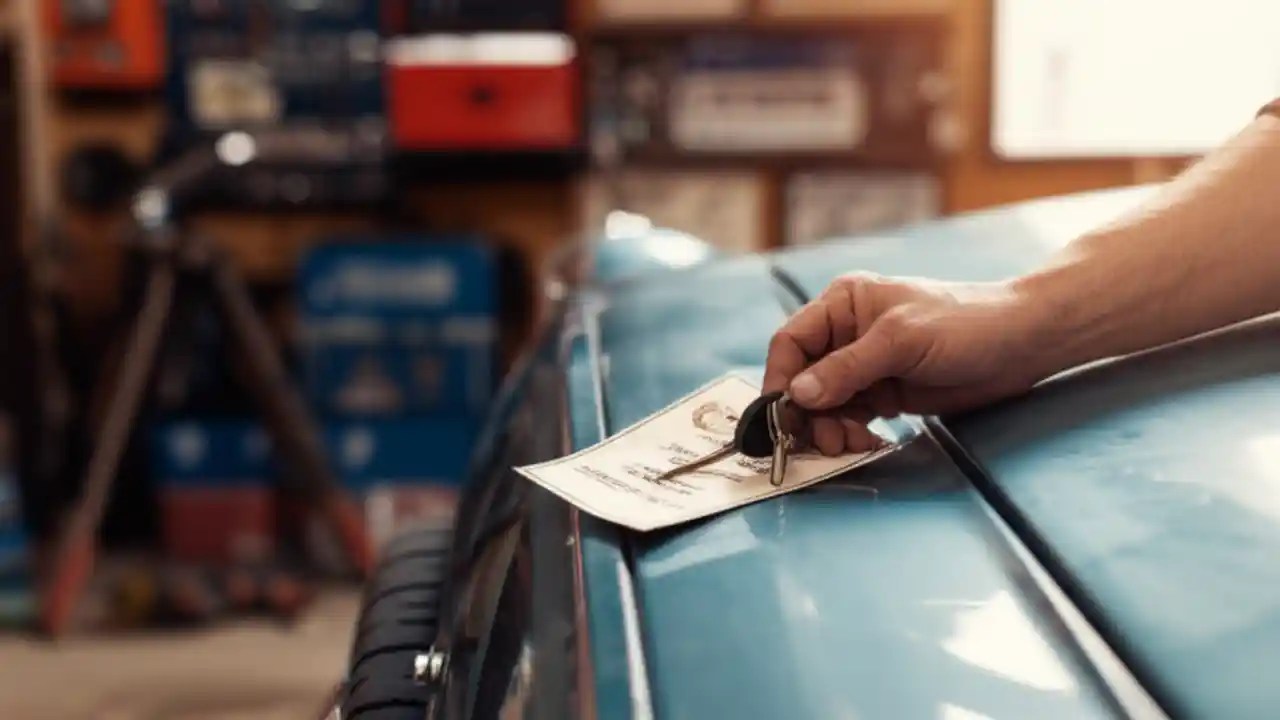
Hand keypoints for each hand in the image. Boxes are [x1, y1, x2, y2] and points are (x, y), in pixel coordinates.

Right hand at [764, 273, 1052, 454]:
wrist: (1021, 345)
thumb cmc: (966, 324)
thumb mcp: (901, 340)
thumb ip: (848, 368)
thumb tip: (798, 394)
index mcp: (843, 304)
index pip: (791, 342)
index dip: (780, 378)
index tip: (783, 415)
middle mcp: (846, 334)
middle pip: (802, 379)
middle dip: (808, 413)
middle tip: (825, 441)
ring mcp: (864, 367)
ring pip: (823, 405)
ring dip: (829, 429)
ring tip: (850, 445)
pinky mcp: (882, 394)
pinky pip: (849, 418)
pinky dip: (849, 435)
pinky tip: (866, 444)